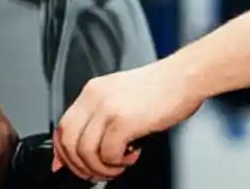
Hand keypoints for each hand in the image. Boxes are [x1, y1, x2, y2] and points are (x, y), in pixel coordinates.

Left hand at [51, 62, 200, 181]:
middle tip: (97, 172)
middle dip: (79, 165)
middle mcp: (95, 97)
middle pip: (68, 141)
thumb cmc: (162, 87)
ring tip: (119, 164)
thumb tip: (83, 148)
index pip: (62, 126)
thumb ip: (101, 118)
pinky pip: (108, 154)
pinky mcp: (124, 121)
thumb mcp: (122, 97)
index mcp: (93, 91)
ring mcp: (108, 108)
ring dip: (101, 167)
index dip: (63, 152)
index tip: (69, 166)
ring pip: (85, 152)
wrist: (186, 76)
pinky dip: (118, 163)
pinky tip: (132, 155)